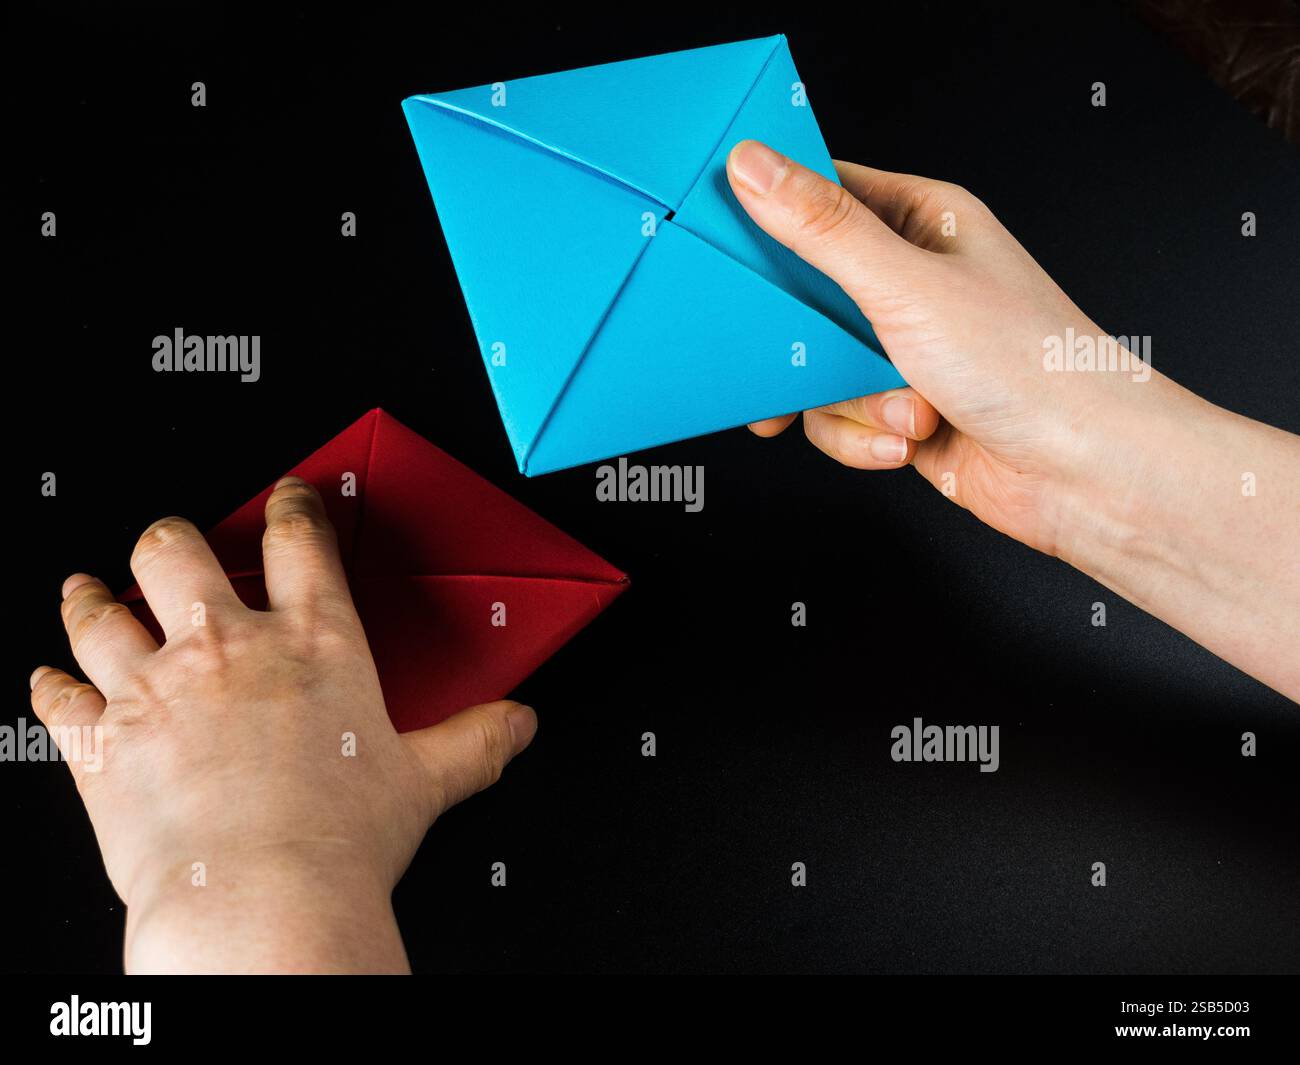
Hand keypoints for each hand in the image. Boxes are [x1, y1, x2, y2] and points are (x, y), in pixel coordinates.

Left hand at [29, 476, 536, 972]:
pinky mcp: (102, 741)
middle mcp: (228, 647)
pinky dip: (49, 687)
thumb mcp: (425, 783)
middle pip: (177, 550)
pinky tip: (50, 680)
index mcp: (314, 642)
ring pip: (102, 611)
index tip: (285, 495)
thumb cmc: (339, 839)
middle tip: (174, 545)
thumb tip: (518, 723)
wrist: (259, 897)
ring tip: (88, 591)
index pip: (299, 540)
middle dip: (171, 539)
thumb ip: (476, 741)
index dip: (290, 504)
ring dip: (91, 599)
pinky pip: (56, 698)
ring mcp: (156, 686)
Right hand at [726, 140, 1299, 699]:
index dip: (771, 219)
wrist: (1084, 473)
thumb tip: (755, 166)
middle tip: (790, 358)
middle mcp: (914, 283)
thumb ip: (822, 229)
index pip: (824, 197)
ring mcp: (904, 350)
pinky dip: (863, 436)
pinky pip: (835, 419)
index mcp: (924, 224)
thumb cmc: (1030, 365)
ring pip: (812, 366)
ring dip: (847, 402)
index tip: (731, 249)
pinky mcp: (898, 408)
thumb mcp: (906, 285)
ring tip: (902, 409)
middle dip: (801, 342)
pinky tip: (908, 439)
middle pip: (805, 292)